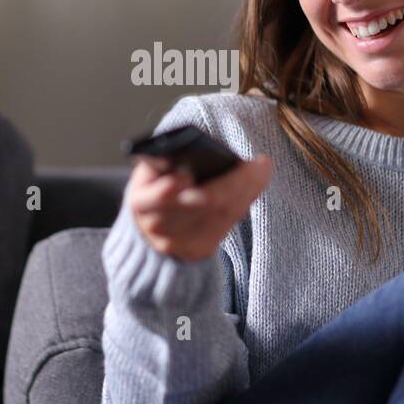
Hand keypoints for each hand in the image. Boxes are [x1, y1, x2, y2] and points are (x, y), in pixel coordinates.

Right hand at [127, 151, 272, 262]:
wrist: (147, 229)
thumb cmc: (154, 187)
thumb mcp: (149, 172)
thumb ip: (166, 162)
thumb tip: (199, 151)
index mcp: (141, 202)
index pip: (158, 197)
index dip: (170, 189)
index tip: (186, 175)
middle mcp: (159, 227)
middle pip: (203, 205)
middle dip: (234, 182)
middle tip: (259, 163)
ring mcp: (180, 244)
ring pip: (221, 216)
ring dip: (247, 190)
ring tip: (263, 169)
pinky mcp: (198, 252)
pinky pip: (228, 225)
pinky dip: (245, 202)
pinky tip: (256, 185)